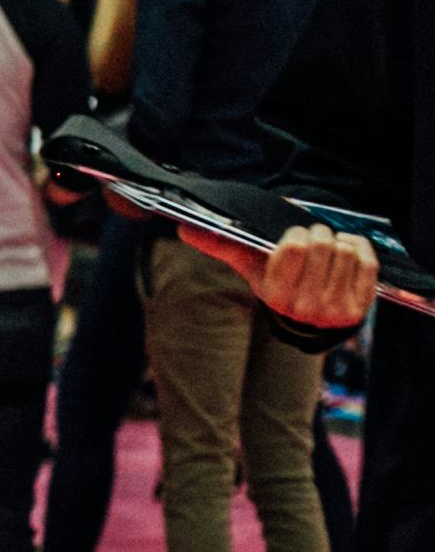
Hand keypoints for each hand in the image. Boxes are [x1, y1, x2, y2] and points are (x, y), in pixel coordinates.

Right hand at [192, 220, 378, 331]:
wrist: (311, 321)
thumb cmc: (280, 285)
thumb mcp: (253, 269)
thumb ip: (224, 246)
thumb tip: (184, 230)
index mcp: (276, 296)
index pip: (296, 246)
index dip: (297, 234)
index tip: (295, 238)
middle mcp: (305, 307)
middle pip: (322, 244)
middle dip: (319, 235)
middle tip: (315, 241)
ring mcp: (334, 309)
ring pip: (345, 251)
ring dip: (340, 244)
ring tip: (330, 253)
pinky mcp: (359, 307)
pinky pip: (367, 262)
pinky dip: (359, 250)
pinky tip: (347, 256)